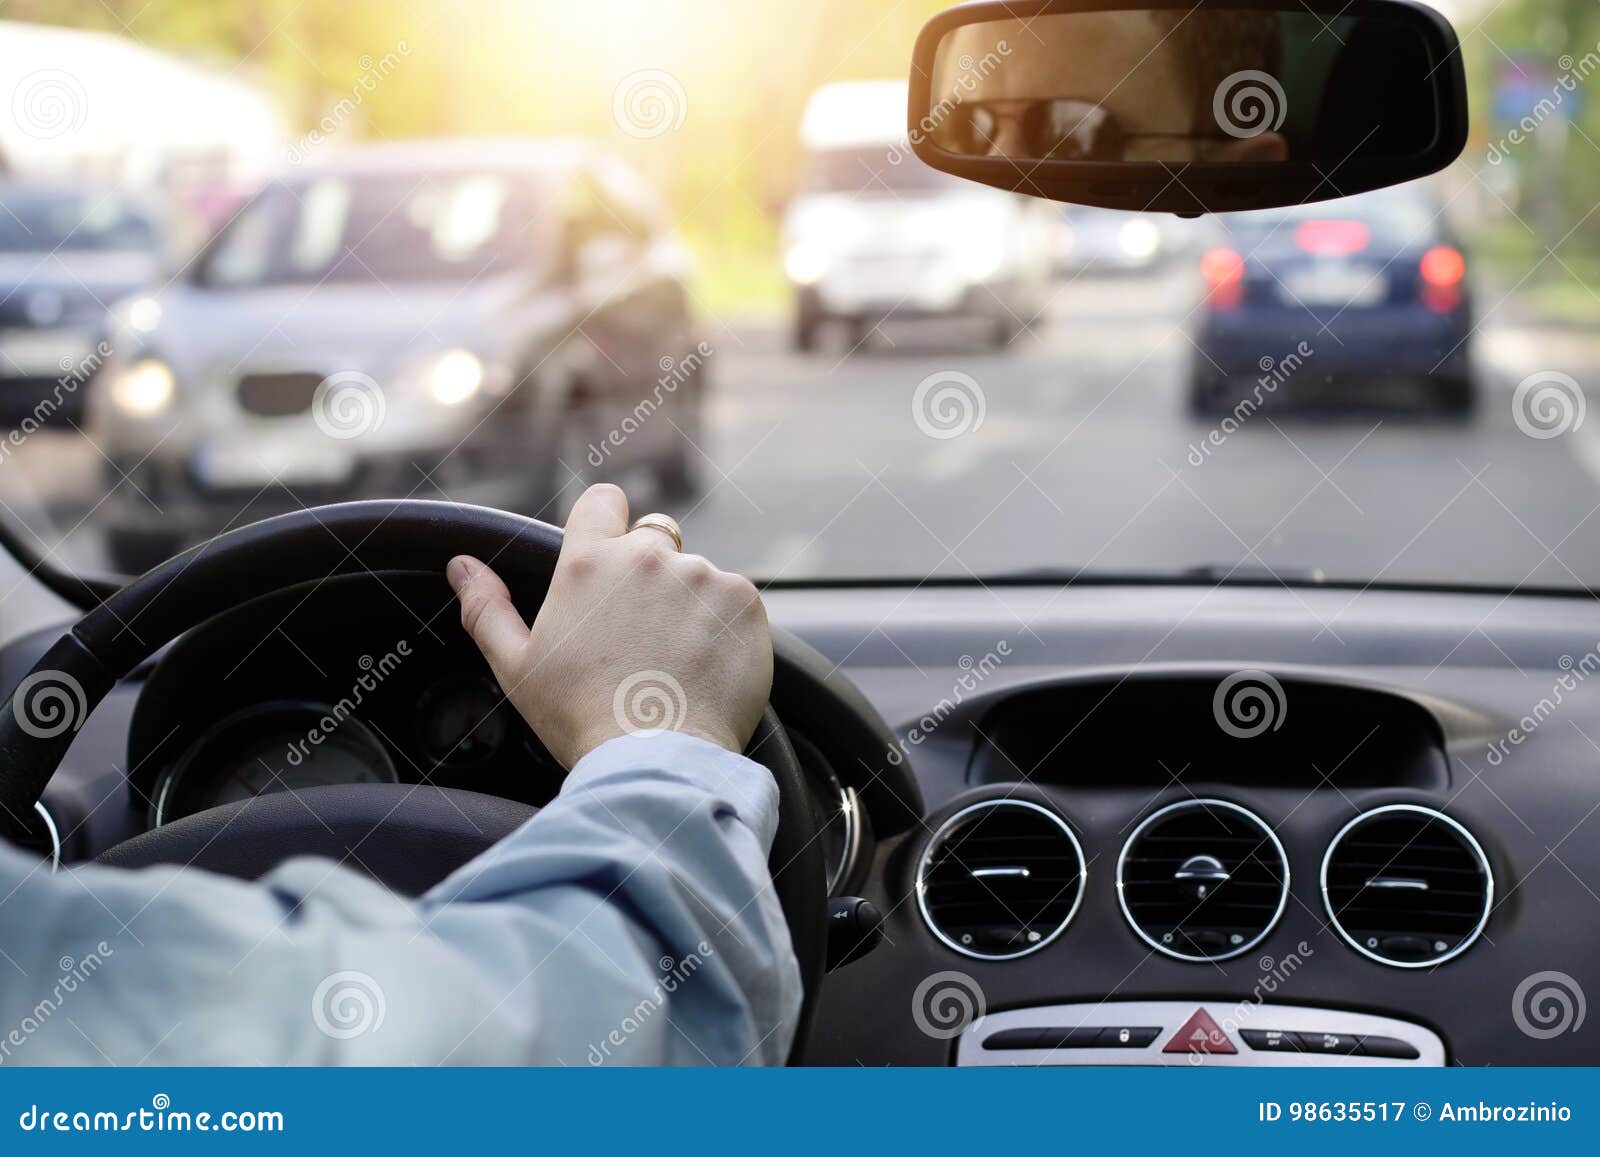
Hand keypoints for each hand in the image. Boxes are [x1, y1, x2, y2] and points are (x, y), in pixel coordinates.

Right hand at [446, 484, 772, 767]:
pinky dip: (725, 629)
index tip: (610, 559)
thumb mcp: (516, 667)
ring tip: (675, 664)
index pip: (602, 501)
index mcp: (589, 564)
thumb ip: (486, 608)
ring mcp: (701, 577)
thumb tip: (462, 566)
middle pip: (654, 540)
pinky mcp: (743, 603)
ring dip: (690, 607)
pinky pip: (734, 603)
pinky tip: (706, 669)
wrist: (657, 761)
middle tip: (642, 636)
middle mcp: (648, 557)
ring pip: (697, 577)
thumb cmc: (581, 719)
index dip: (608, 523)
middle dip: (649, 576)